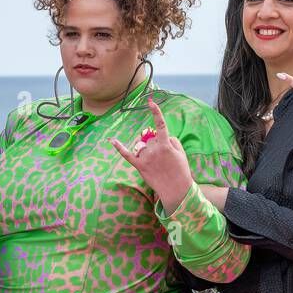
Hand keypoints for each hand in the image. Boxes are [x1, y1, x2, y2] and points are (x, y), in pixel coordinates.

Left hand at [111, 96, 193, 210]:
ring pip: (141, 145)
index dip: (156, 112)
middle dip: (154, 142)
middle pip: (149, 137)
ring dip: (146, 148)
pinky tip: (112, 140)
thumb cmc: (180, 171)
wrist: (176, 190)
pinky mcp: (139, 166)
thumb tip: (161, 138)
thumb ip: (172, 141)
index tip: (151, 102)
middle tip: (163, 157)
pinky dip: (119, 147)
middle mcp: (154, 150)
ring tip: (155, 161)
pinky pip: (127, 155)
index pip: (160, 125)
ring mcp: (145, 158)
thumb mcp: (181, 153)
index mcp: (166, 145)